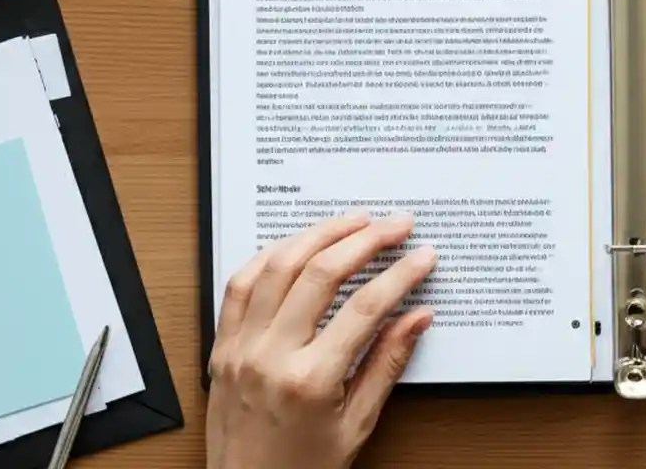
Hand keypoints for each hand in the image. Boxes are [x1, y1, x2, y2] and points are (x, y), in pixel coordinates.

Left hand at [206, 212, 437, 468]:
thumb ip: (387, 363)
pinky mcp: (222, 347)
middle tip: (395, 225)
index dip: (400, 274)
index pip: (366, 307)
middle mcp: (270, 357)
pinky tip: (297, 244)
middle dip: (366, 239)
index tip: (423, 255)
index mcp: (310, 381)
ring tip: (352, 221)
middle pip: (322, 273)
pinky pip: (239, 284)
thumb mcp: (358, 424)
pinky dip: (270, 256)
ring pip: (277, 266)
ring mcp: (241, 348)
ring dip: (318, 234)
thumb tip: (418, 316)